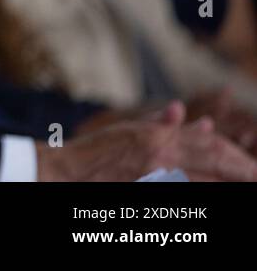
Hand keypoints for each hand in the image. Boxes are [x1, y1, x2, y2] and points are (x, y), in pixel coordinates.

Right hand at [37, 101, 256, 180]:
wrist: (68, 172)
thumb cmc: (95, 152)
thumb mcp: (129, 131)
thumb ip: (161, 124)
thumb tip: (189, 116)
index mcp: (156, 137)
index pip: (209, 143)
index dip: (235, 154)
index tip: (251, 164)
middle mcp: (160, 156)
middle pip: (213, 160)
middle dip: (240, 168)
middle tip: (255, 172)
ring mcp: (156, 177)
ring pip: (205, 179)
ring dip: (226, 180)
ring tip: (245, 177)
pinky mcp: (149, 190)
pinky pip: (185, 190)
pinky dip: (203, 187)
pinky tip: (213, 185)